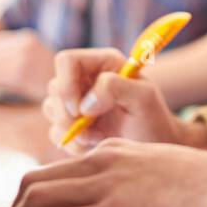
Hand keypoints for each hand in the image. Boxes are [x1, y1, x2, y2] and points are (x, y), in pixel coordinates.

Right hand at [42, 48, 206, 154]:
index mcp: (103, 62)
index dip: (66, 84)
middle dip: (66, 114)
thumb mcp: (143, 98)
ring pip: (51, 109)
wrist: (155, 144)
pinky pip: (56, 131)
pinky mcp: (73, 122)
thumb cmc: (153, 118)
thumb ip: (116, 88)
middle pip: (54, 88)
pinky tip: (92, 145)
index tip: (79, 110)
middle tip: (89, 131)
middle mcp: (87, 77)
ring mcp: (77, 100)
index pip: (66, 60)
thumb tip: (85, 103)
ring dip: (68, 129)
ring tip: (96, 138)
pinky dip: (71, 143)